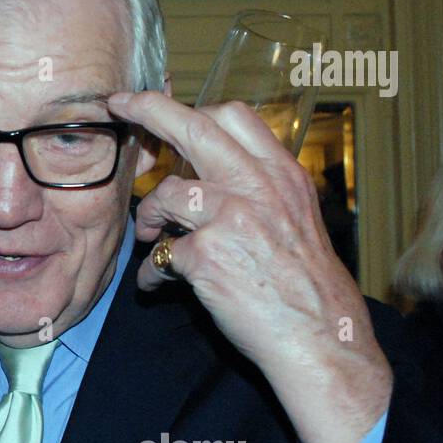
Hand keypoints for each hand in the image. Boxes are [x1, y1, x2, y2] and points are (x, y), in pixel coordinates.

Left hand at [108, 91, 390, 442]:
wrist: (321, 339)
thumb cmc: (307, 287)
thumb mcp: (296, 221)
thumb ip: (258, 191)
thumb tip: (209, 176)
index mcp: (282, 176)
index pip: (233, 117)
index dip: (189, 107)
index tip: (160, 104)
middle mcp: (258, 188)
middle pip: (193, 128)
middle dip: (149, 109)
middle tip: (121, 108)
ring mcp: (232, 219)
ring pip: (167, 194)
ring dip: (148, 216)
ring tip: (149, 237)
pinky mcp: (208, 257)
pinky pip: (160, 256)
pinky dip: (152, 273)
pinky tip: (157, 285)